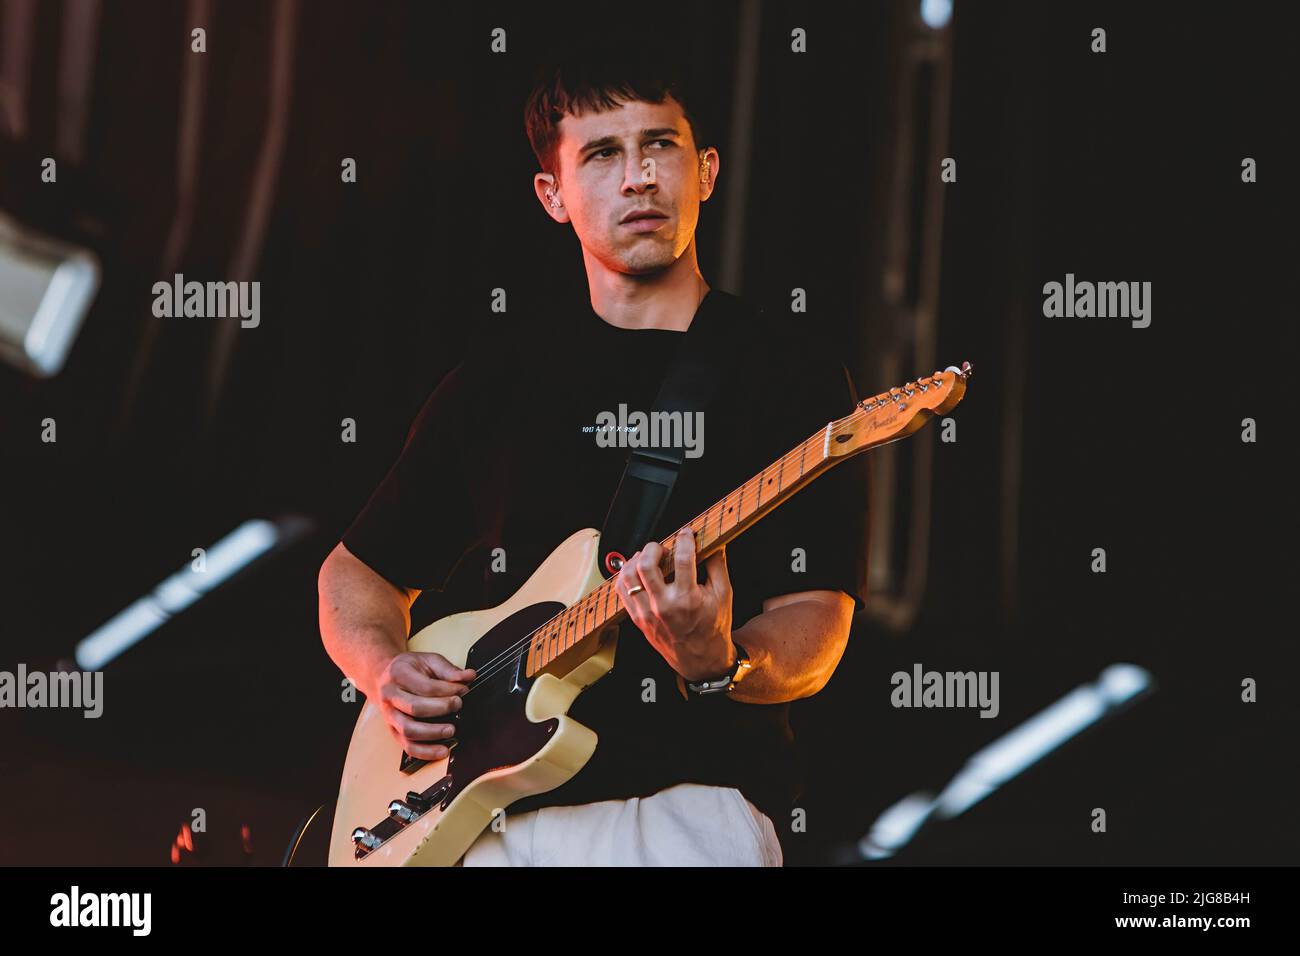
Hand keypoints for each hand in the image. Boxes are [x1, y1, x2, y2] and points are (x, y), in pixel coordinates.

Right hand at [370, 651, 474, 760]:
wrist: (383, 676)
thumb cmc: (408, 669)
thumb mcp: (428, 660)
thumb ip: (449, 670)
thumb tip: (469, 676)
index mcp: (398, 674)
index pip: (426, 686)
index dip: (448, 690)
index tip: (463, 690)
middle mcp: (390, 696)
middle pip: (415, 708)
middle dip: (441, 709)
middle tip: (458, 705)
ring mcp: (390, 716)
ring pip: (409, 730)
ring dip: (433, 733)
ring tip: (451, 730)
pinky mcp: (394, 731)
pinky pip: (407, 746)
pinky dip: (426, 752)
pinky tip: (442, 750)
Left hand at [615, 527, 734, 681]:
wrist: (700, 659)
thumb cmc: (713, 627)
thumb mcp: (724, 595)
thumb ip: (717, 565)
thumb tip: (712, 541)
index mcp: (688, 599)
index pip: (682, 559)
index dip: (685, 539)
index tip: (687, 533)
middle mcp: (664, 606)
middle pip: (646, 565)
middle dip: (654, 548)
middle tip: (663, 548)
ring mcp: (647, 613)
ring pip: (628, 576)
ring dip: (637, 559)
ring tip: (649, 557)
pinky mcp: (638, 618)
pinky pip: (622, 591)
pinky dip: (626, 575)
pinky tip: (638, 571)